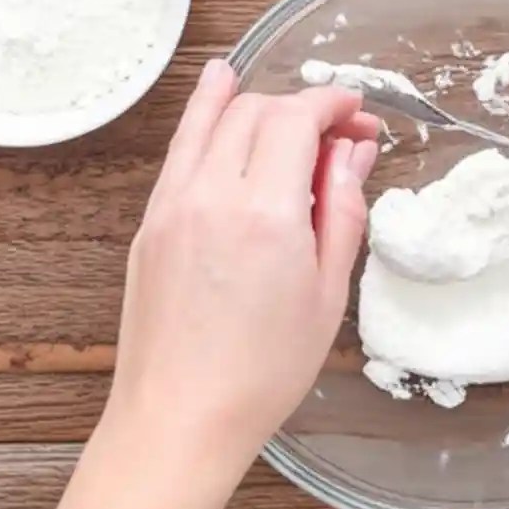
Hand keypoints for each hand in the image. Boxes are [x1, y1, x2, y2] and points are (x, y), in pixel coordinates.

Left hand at [110, 59, 379, 466]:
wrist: (181, 418)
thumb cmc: (261, 372)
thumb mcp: (327, 295)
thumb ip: (341, 213)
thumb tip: (351, 156)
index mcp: (266, 214)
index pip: (298, 119)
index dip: (333, 104)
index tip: (357, 114)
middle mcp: (213, 195)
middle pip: (257, 110)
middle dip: (302, 106)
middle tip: (338, 133)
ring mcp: (173, 205)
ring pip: (212, 119)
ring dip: (252, 98)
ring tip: (277, 91)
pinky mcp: (151, 223)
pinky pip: (181, 149)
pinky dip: (204, 115)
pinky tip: (218, 94)